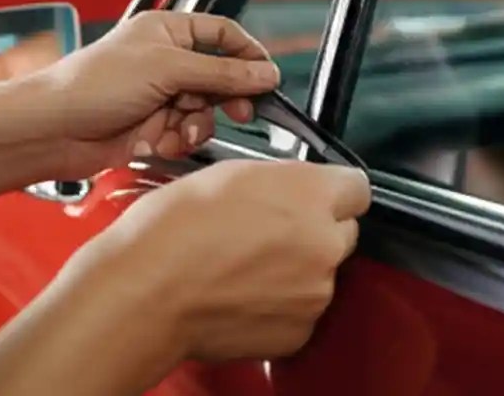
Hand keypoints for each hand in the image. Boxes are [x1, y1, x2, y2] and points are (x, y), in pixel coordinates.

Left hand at [0, 11, 279, 179]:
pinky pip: (184, 134)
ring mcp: (159, 96)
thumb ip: (222, 73)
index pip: (222, 35)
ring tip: (179, 130)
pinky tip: (157, 141)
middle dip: (227, 97)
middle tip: (241, 112)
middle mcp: (165, 61)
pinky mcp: (152, 127)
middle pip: (219, 78)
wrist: (54, 130)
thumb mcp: (168, 70)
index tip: (266, 76)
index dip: (247, 54)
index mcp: (167, 32)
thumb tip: (265, 73)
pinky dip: (177, 141)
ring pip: (204, 111)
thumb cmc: (93, 85)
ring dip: (197, 125)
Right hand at [73, 159, 371, 364]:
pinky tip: (242, 294)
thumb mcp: (231, 173)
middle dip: (314, 230)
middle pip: (343, 231)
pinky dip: (280, 305)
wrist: (146, 292)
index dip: (332, 192)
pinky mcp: (298, 330)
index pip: (357, 187)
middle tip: (268, 231)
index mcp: (311, 195)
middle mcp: (324, 242)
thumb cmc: (173, 229)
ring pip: (321, 273)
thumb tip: (293, 189)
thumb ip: (280, 181)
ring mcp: (315, 292)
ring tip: (244, 266)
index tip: (315, 198)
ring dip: (296, 269)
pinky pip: (301, 311)